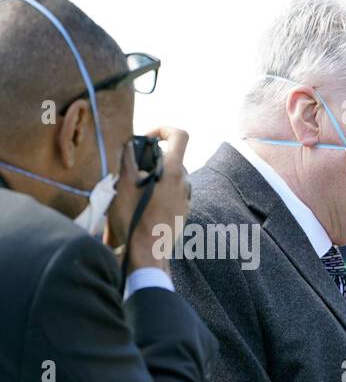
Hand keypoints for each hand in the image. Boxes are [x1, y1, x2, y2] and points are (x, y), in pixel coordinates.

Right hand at [110, 126, 191, 275]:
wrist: (146, 252)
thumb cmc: (134, 218)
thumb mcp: (124, 183)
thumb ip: (129, 158)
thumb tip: (131, 144)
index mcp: (173, 171)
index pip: (180, 135)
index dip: (163, 129)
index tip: (147, 137)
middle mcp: (185, 183)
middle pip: (171, 158)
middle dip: (151, 160)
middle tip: (131, 172)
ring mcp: (186, 199)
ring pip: (170, 177)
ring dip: (153, 178)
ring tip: (133, 192)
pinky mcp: (183, 213)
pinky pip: (171, 194)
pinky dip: (158, 193)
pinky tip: (143, 205)